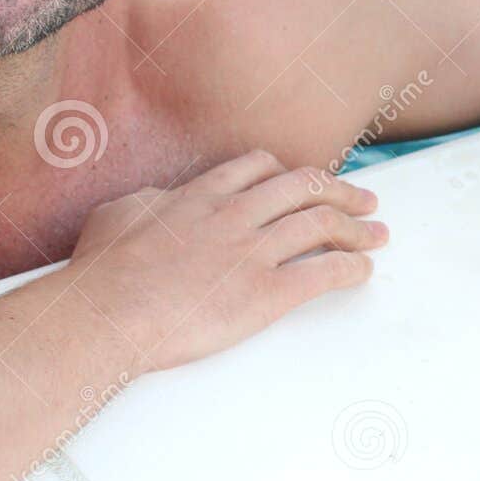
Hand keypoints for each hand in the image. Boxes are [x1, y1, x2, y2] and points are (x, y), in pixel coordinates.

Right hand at [66, 149, 387, 372]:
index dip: (290, 172)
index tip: (304, 181)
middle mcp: (233, 214)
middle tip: (363, 200)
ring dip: (356, 228)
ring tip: (377, 234)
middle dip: (340, 192)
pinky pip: (321, 273)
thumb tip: (159, 201)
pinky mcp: (264, 293)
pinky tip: (362, 271)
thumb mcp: (118, 215)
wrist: (108, 312)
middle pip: (303, 187)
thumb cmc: (102, 272)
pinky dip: (349, 268)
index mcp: (200, 195)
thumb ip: (149, 203)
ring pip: (320, 224)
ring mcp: (251, 251)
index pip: (258, 168)